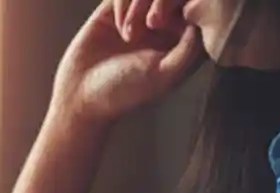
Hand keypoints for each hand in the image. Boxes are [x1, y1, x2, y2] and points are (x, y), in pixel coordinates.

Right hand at [52, 0, 203, 124]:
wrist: (80, 96)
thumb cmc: (125, 92)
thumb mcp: (164, 74)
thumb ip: (189, 48)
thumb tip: (199, 19)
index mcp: (183, 41)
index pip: (197, 5)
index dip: (188, 4)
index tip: (169, 24)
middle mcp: (164, 25)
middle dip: (163, 1)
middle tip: (151, 24)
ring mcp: (139, 16)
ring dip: (139, 5)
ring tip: (128, 35)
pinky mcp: (113, 11)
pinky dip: (122, 4)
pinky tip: (117, 27)